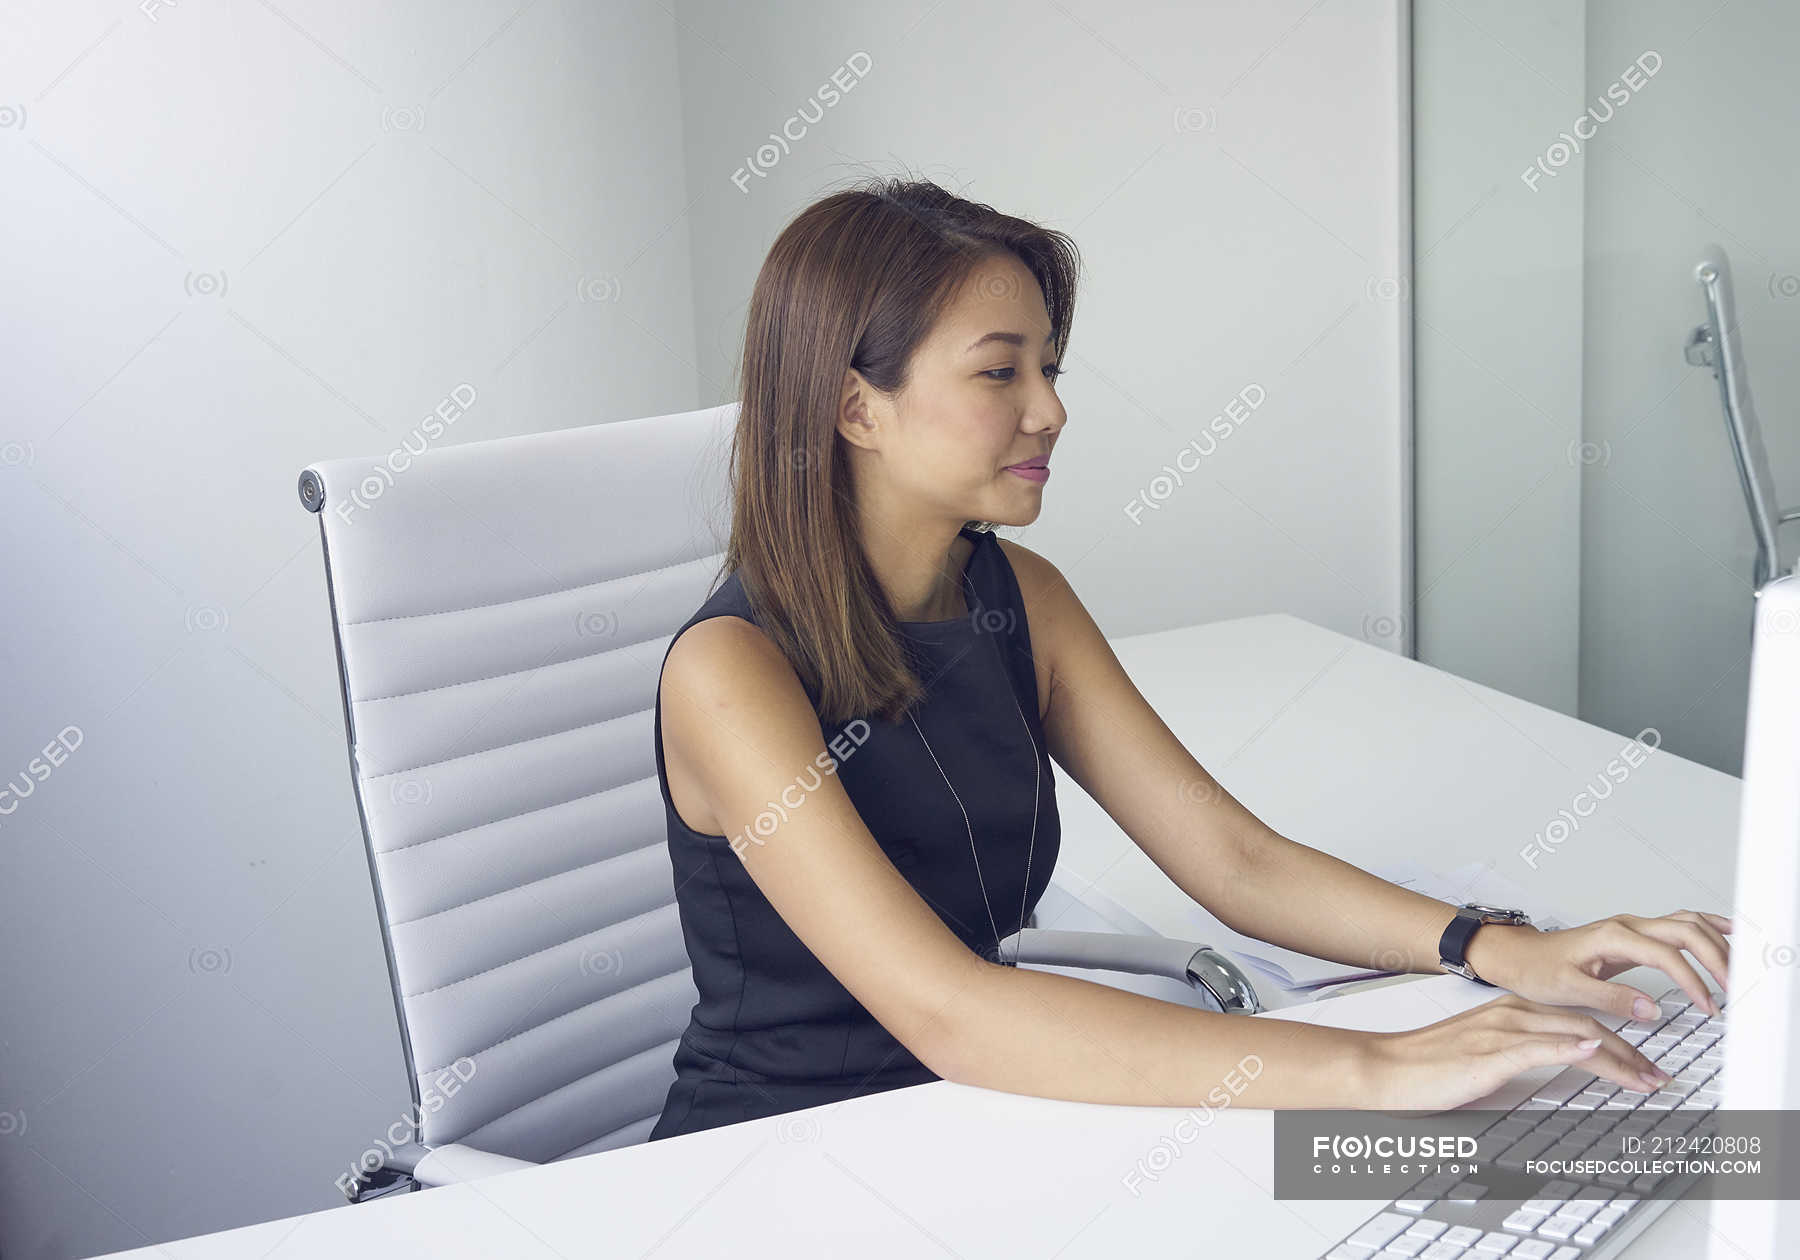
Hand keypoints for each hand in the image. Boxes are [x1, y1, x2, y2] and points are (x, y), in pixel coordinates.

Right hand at [1361, 993, 1668, 1111]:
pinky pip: (1538, 1047)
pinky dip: (1569, 1047)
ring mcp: (1500, 1032)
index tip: (1641, 1066)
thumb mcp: (1480, 1057)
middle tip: (1656, 1075)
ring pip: (1573, 1036)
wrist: (1386, 1066)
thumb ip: (1517, 1059)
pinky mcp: (1489, 1053)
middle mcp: (1510, 1016)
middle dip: (1629, 1053)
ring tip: (1644, 1076)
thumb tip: (1551, 1074)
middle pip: (1586, 1027)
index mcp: (1509, 1014)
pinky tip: (1591, 1050)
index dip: (1617, 1045)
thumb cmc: (1425, 1067)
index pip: (1577, 1023)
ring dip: (1616, 1057)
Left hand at [1464, 910, 1732, 1019]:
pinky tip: (1725, 935)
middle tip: (1734, 988)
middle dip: (1716, 957)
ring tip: (1739, 967)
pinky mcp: (1634, 937)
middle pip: (1685, 931)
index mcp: (1612, 937)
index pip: (1666, 955)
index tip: (1707, 1006)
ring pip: (1685, 923)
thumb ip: (1612, 998)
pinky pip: (1677, 927)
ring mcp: (1631, 929)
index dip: (1692, 981)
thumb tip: (1652, 1009)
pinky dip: (1705, 929)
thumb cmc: (1537, 969)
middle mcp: (1626, 927)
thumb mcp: (1568, 989)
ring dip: (1715, 942)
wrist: (1518, 956)